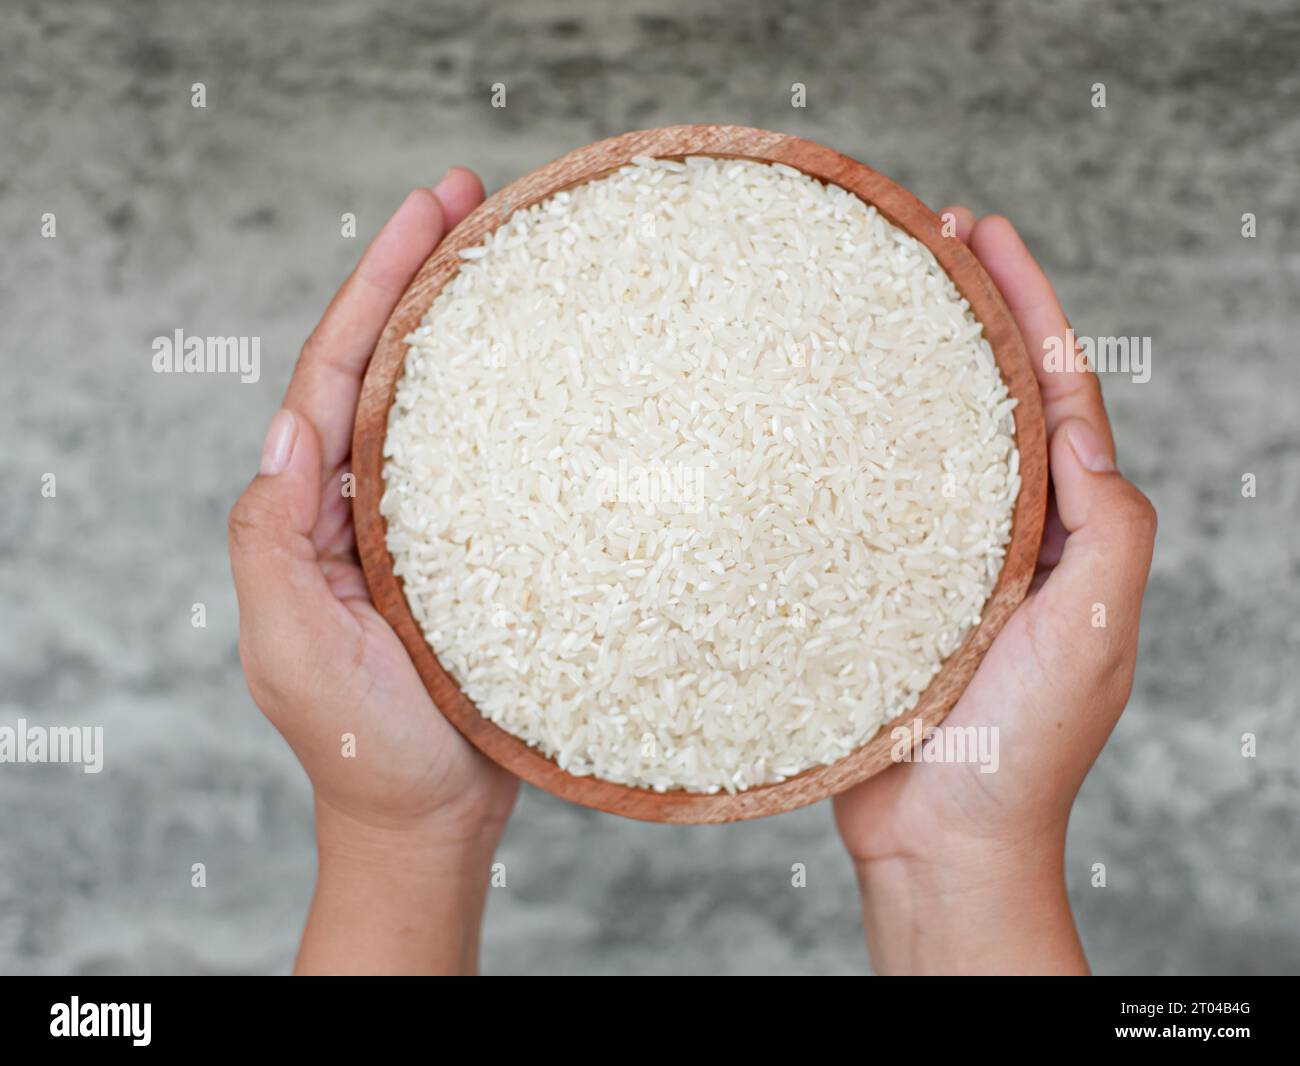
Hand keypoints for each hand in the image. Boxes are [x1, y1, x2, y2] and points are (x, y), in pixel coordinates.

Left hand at [228, 170, 517, 973]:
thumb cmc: (362, 747)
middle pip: (385, 364)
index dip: (377, 286)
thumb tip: (287, 428)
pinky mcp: (474, 550)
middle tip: (472, 194)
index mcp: (311, 512)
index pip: (336, 373)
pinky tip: (548, 368)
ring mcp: (419, 522)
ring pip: (437, 401)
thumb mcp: (291, 648)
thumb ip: (273, 541)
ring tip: (510, 248)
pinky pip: (486, 459)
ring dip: (465, 322)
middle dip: (420, 273)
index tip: (428, 212)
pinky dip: (509, 402)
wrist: (429, 818)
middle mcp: (361, 502)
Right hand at [833, 210, 1156, 974]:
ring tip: (864, 299)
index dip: (1028, 307)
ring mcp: (933, 558)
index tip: (984, 235)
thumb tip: (1074, 426)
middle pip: (987, 397)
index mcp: (1062, 530)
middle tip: (920, 238)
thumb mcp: (1097, 631)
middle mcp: (1000, 532)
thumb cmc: (1025, 747)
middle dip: (965, 312)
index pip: (1054, 393)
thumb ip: (1104, 526)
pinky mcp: (872, 589)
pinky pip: (860, 503)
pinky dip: (842, 450)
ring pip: (921, 440)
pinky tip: (805, 416)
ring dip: (903, 367)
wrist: (942, 839)